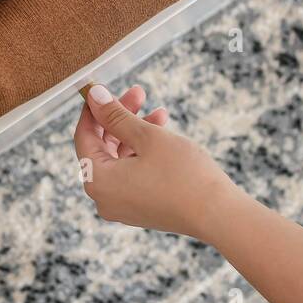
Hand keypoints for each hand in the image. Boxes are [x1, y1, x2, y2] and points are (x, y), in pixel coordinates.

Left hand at [73, 83, 241, 241]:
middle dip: (119, 118)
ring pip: (119, 159)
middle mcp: (103, 197)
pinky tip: (162, 134)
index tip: (104, 88)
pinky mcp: (139, 208)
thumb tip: (95, 96)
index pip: (83, 136)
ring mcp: (121, 206)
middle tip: (139, 93)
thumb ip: (116, 115)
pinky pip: (130, 173)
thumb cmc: (183, 175)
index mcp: (98, 181)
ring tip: (160, 113)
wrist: (218, 214)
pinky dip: (141, 153)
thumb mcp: (147, 137)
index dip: (94, 109)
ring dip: (135, 133)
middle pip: (102, 147)